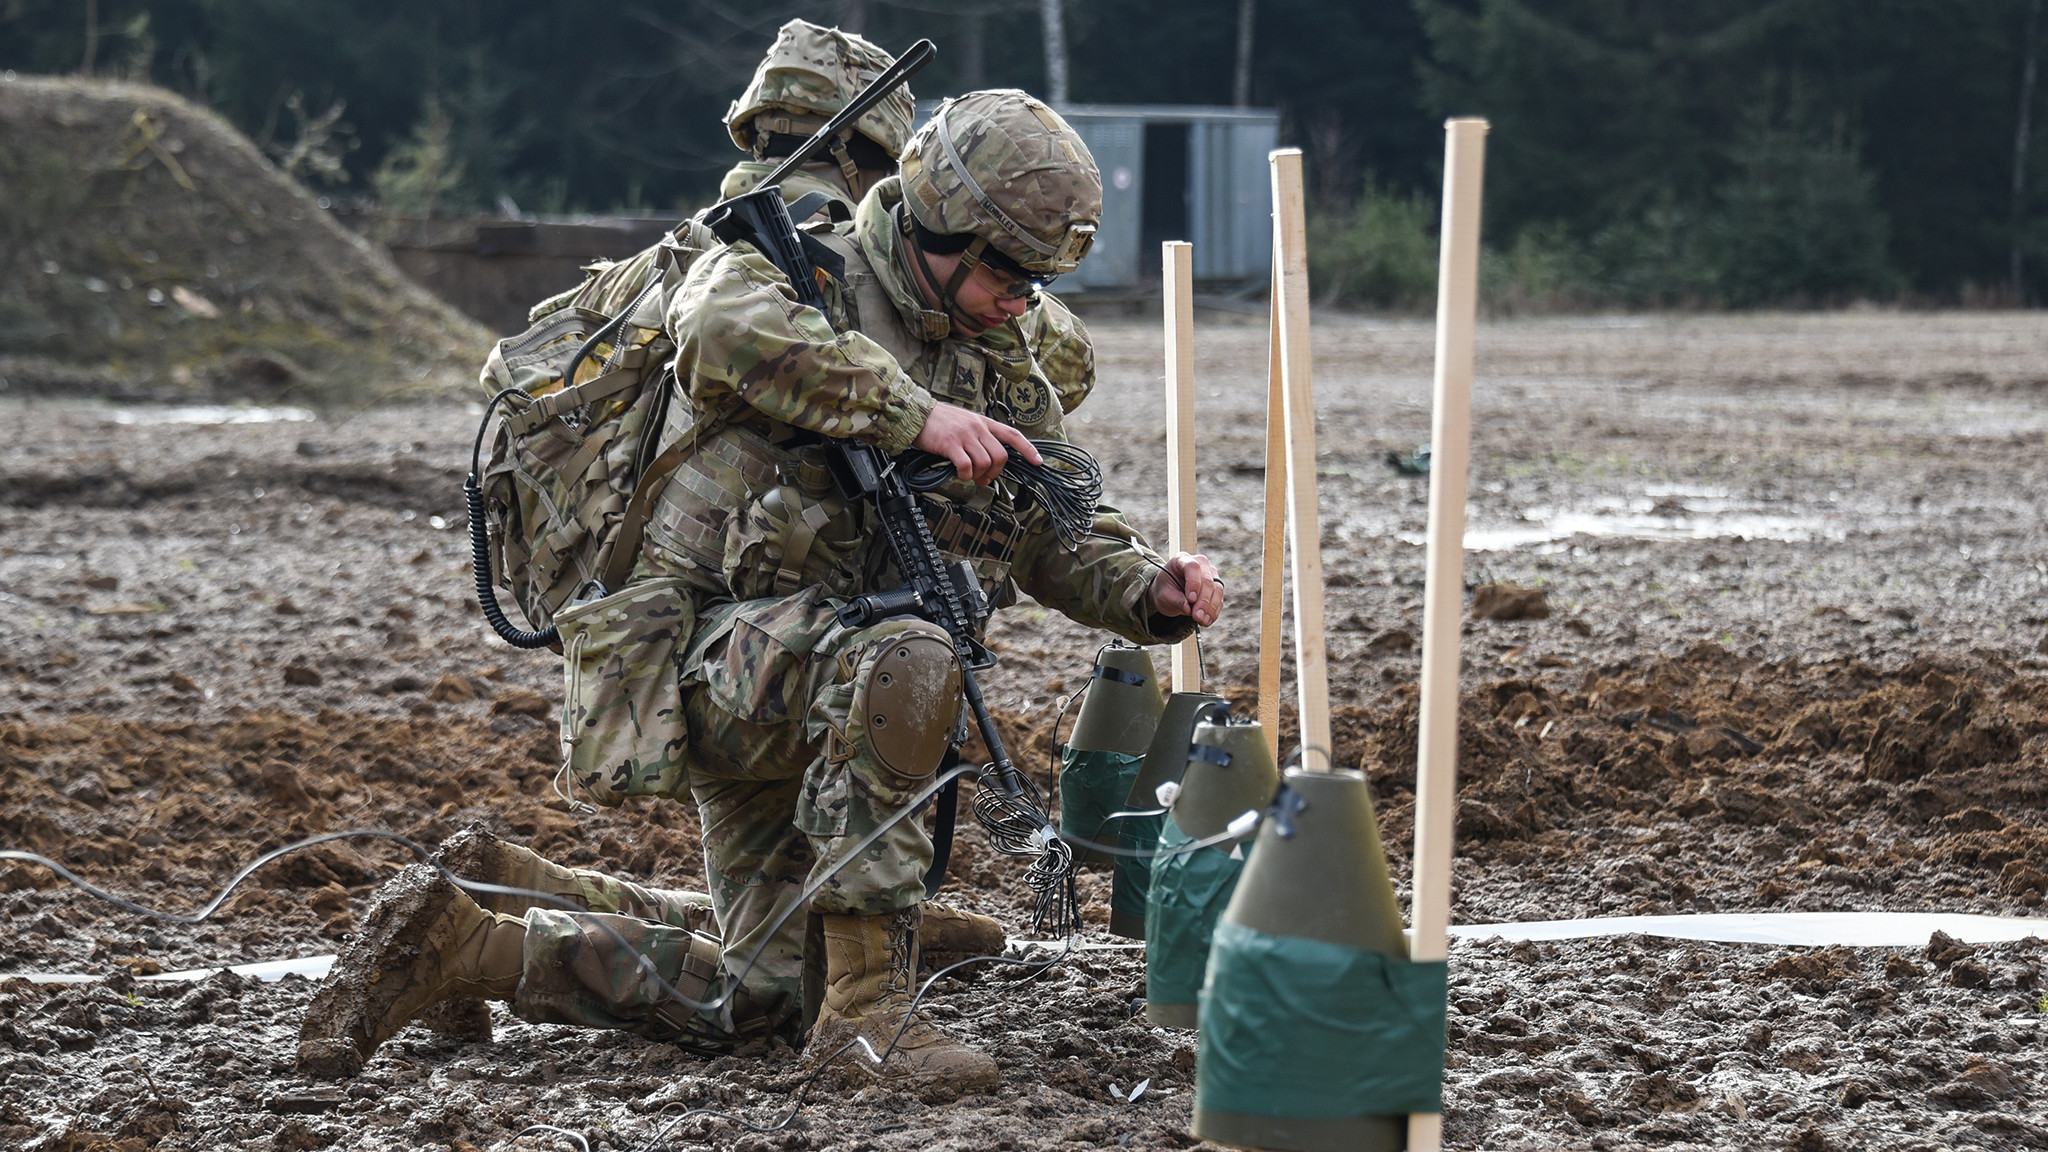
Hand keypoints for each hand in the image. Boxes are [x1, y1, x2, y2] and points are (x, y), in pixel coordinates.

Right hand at [912, 402, 1040, 484]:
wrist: (916, 414)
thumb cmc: (939, 421)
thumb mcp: (966, 422)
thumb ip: (979, 437)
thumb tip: (988, 461)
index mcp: (984, 422)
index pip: (1012, 435)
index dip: (1028, 449)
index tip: (1038, 461)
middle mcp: (977, 427)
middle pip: (1000, 456)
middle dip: (996, 472)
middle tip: (985, 479)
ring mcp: (964, 435)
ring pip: (985, 463)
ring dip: (979, 475)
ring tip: (969, 476)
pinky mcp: (950, 444)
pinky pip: (966, 466)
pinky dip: (965, 475)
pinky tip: (959, 474)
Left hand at [1149, 552, 1222, 626]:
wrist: (1169, 592)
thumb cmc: (1165, 590)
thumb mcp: (1164, 595)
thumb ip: (1176, 600)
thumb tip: (1189, 610)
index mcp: (1182, 559)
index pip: (1193, 567)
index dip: (1194, 583)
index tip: (1191, 599)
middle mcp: (1200, 564)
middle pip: (1207, 580)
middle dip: (1203, 601)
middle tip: (1197, 616)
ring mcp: (1210, 574)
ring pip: (1217, 590)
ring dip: (1211, 608)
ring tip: (1202, 621)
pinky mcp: (1216, 587)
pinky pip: (1219, 599)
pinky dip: (1214, 611)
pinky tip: (1207, 621)